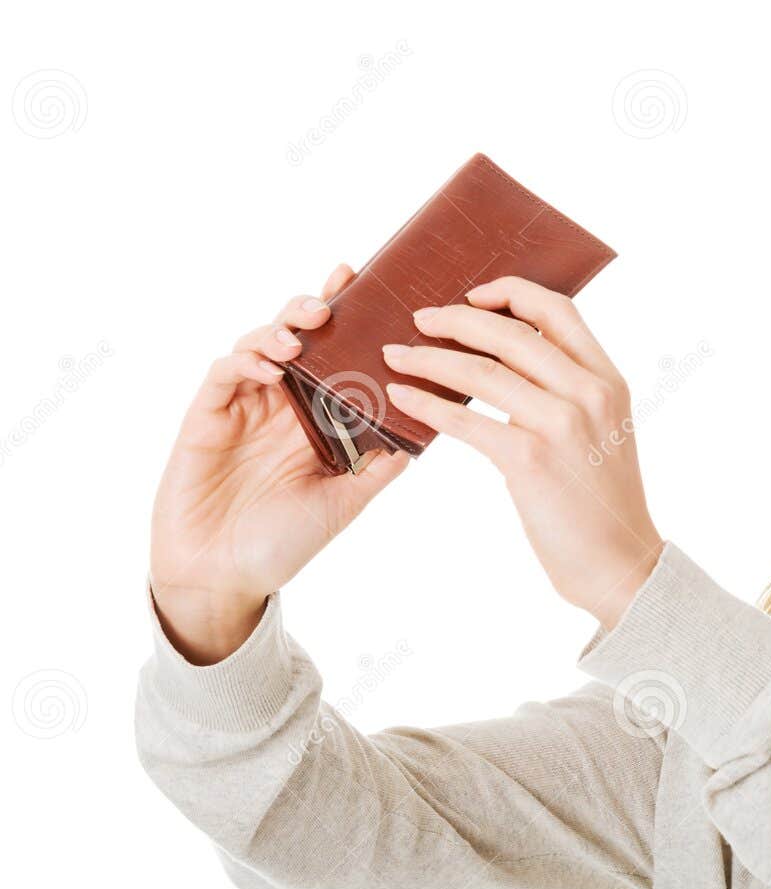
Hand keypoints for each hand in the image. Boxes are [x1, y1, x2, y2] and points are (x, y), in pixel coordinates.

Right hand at [149, 263, 411, 662]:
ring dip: (280, 331)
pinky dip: (246, 362)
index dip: (352, 320)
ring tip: (301, 336)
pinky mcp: (207, 417)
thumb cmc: (281, 543)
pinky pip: (224, 374)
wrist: (222, 578)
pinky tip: (271, 368)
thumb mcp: (343, 504)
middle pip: (298, 337)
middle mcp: (283, 404)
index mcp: (318, 418)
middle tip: (334, 299)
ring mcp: (243, 407)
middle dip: (315, 309)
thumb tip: (425, 437)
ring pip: (259, 344)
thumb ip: (376, 469)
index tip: (374, 289)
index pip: (338, 357)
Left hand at [379, 277, 663, 629]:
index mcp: (608, 381)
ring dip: (429, 357)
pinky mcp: (530, 460)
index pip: (558, 311)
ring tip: (396, 355)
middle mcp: (589, 394)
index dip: (512, 292)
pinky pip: (465, 419)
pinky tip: (402, 397)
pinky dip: (427, 404)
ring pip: (482, 371)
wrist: (619, 562)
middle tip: (420, 318)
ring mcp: (561, 425)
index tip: (474, 294)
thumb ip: (571, 394)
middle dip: (457, 319)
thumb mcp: (603, 432)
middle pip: (512, 334)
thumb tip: (513, 367)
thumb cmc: (603, 503)